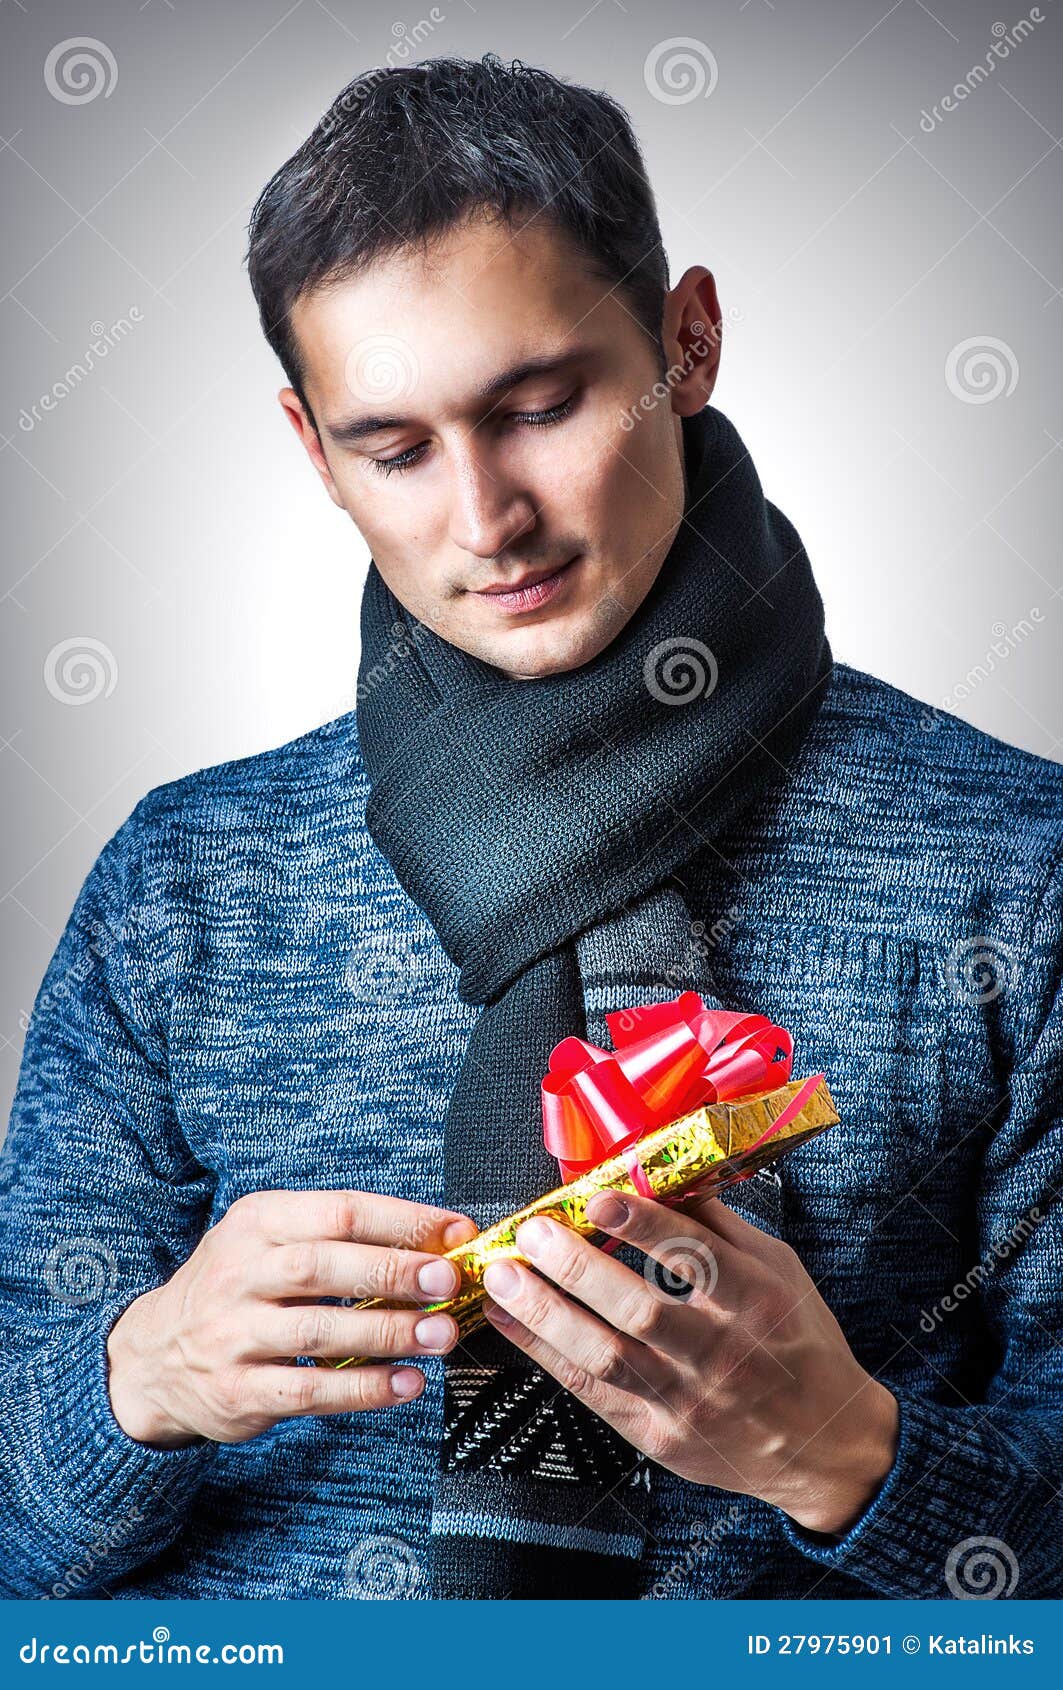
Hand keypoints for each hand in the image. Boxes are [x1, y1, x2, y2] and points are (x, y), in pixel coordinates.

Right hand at [106, 1190, 478, 1448]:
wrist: (154, 1355)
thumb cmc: (239, 1286)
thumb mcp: (270, 1239)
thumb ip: (340, 1237)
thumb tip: (438, 1241)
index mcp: (257, 1221)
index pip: (339, 1210)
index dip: (404, 1220)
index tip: (456, 1233)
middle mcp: (239, 1273)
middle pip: (324, 1267)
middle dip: (393, 1272)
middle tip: (448, 1281)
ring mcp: (233, 1335)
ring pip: (318, 1332)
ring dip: (388, 1334)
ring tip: (441, 1335)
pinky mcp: (237, 1391)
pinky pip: (308, 1392)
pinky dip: (363, 1390)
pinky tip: (406, 1385)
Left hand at [481, 1188, 898, 1534]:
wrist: (825, 1445)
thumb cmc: (800, 1341)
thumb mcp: (779, 1270)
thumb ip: (719, 1225)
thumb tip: (664, 1172)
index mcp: (757, 1301)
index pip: (695, 1259)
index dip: (644, 1227)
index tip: (599, 1198)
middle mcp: (722, 1354)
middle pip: (640, 1311)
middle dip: (578, 1269)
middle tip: (531, 1232)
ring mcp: (687, 1401)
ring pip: (605, 1356)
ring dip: (545, 1313)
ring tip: (500, 1275)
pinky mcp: (658, 1436)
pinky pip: (591, 1391)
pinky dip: (544, 1353)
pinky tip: (507, 1321)